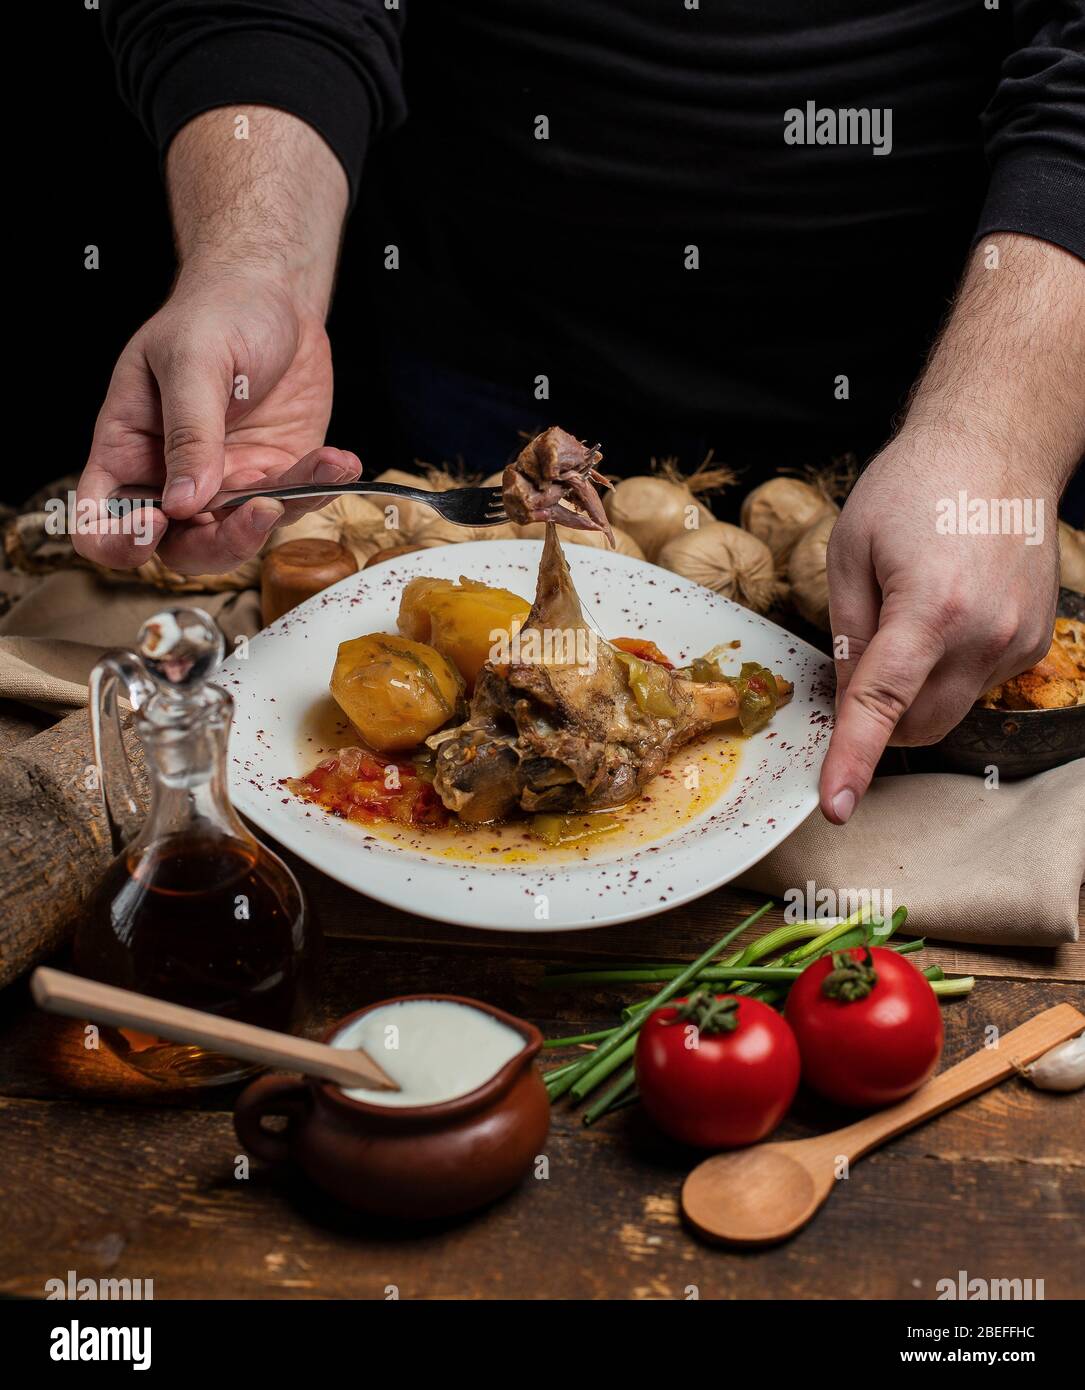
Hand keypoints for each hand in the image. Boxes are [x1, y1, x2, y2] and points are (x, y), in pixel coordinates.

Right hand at [73, 265, 359, 573]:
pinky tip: (340, 461)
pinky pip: (296, 502)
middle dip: (217, 545)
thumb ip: (188, 431)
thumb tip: (185, 502)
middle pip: (180, 547)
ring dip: (277, 518)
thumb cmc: (215, 312)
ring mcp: (227, 483)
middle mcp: (174, 478)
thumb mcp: (193, 359)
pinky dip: (320, 488)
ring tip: (311, 470)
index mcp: (128, 450)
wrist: (274, 295)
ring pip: (240, 537)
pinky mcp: (277, 476)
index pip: (101, 521)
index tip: (158, 521)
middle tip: (254, 511)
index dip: (122, 542)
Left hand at [818, 433, 1058, 821]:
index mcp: (929, 609)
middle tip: (858, 664)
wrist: (998, 446)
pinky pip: (975, 685)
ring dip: (914, 694)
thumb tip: (845, 704)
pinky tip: (945, 613)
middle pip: (918, 727)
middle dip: (878, 721)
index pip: (882, 706)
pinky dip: (946, 671)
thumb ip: (848, 637)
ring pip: (947, 711)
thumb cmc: (914, 487)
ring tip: (909, 618)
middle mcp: (984, 634)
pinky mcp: (1033, 643)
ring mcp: (1017, 642)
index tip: (838, 806)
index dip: (854, 760)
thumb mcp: (851, 551)